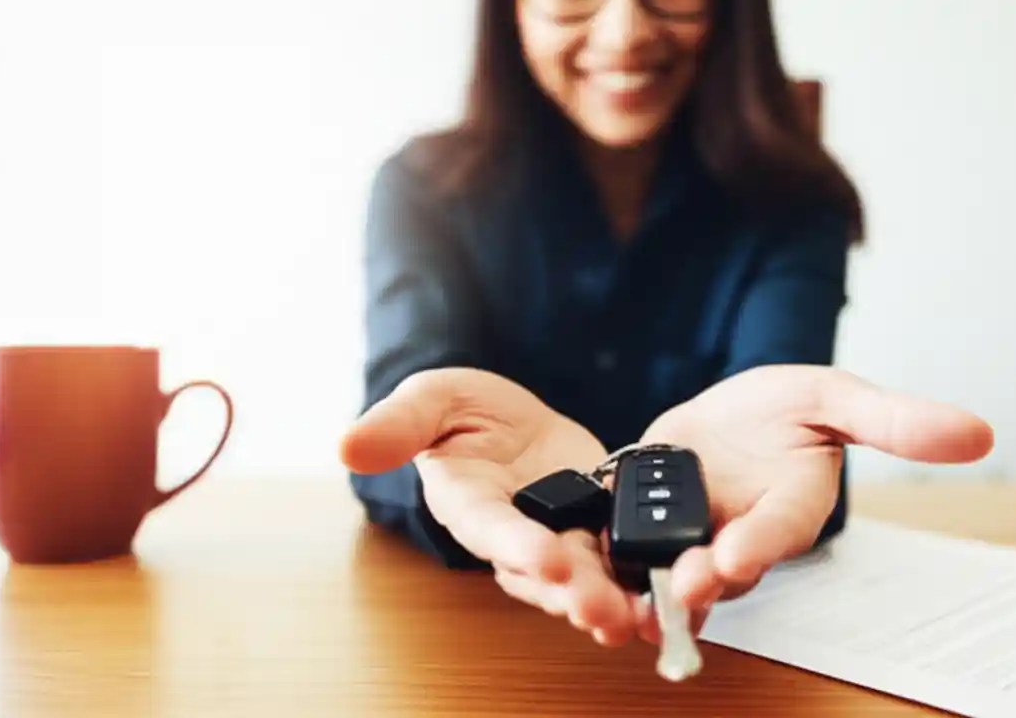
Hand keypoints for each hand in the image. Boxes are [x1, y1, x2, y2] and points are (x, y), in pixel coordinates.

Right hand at [339, 368, 638, 645]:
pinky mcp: (595, 532)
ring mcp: (558, 538)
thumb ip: (399, 423)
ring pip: (584, 579)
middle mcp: (514, 534)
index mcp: (469, 503)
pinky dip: (640, 580)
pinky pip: (617, 563)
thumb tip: (347, 445)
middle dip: (574, 593)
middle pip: (544, 572)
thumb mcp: (431, 399)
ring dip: (611, 600)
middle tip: (604, 609)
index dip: (516, 547)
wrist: (507, 419)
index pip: (490, 530)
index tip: (546, 561)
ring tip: (640, 617)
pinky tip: (668, 597)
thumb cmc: (462, 412)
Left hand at [635, 365, 993, 642]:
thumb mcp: (835, 396)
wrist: (728, 416)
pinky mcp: (651, 530)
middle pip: (723, 565)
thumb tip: (980, 432)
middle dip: (701, 578)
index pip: (781, 528)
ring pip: (674, 574)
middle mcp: (744, 533)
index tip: (735, 556)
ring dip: (650, 592)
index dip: (761, 543)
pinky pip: (632, 558)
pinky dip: (612, 571)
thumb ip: (894, 420)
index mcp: (792, 503)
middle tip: (680, 584)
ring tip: (624, 604)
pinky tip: (583, 579)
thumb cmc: (785, 407)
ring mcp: (695, 536)